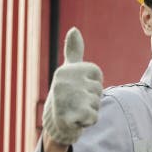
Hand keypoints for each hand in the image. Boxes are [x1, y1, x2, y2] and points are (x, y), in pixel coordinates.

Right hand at [41, 27, 103, 145]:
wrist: (53, 122)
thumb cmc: (64, 93)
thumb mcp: (68, 70)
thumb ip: (73, 51)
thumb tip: (74, 29)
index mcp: (68, 70)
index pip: (97, 75)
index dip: (92, 84)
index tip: (78, 88)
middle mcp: (66, 82)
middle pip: (98, 89)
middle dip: (92, 98)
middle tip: (76, 102)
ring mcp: (69, 99)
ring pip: (97, 103)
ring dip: (90, 110)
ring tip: (75, 110)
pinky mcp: (72, 115)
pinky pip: (93, 117)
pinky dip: (88, 121)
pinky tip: (77, 120)